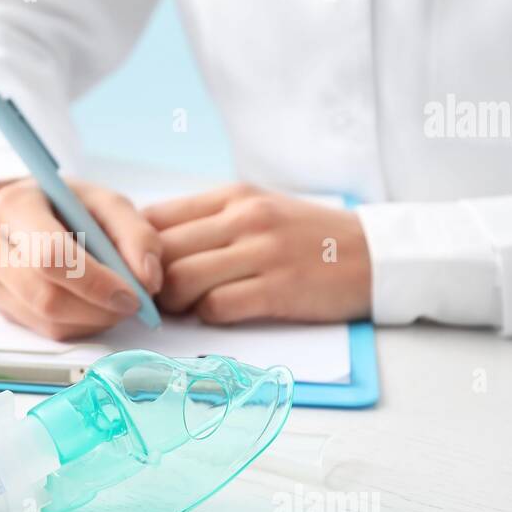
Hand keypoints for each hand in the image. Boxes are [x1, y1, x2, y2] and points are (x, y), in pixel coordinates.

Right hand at [0, 178, 162, 339]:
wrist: (33, 213)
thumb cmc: (69, 206)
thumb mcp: (106, 202)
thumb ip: (136, 234)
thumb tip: (148, 280)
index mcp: (13, 206)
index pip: (50, 256)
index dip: (95, 282)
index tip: (132, 294)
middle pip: (45, 296)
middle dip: (98, 308)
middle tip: (132, 304)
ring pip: (46, 320)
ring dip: (93, 319)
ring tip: (114, 301)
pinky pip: (44, 330)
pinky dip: (79, 325)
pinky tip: (92, 306)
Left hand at [144, 184, 370, 323]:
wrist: (375, 254)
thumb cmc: (308, 237)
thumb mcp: (258, 208)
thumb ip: (208, 220)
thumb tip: (150, 244)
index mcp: (232, 195)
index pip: (155, 217)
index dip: (135, 248)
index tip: (138, 268)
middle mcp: (244, 218)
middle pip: (161, 251)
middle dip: (148, 280)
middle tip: (154, 297)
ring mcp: (262, 253)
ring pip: (181, 280)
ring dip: (174, 302)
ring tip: (185, 307)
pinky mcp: (278, 289)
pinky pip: (217, 307)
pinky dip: (207, 316)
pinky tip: (218, 313)